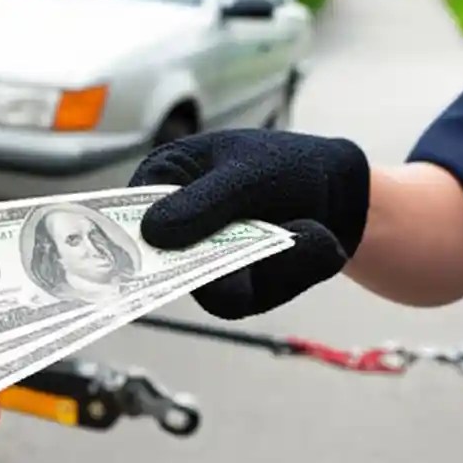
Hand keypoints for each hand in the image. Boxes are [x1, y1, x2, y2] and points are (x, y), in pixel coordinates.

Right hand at [130, 128, 369, 318]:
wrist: (336, 189)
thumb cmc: (283, 164)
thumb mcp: (247, 171)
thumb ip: (204, 202)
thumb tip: (152, 232)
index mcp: (162, 183)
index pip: (125, 219)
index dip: (130, 241)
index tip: (156, 250)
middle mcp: (176, 233)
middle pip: (171, 272)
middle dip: (227, 264)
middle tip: (273, 242)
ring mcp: (207, 266)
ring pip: (222, 294)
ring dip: (275, 264)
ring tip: (309, 228)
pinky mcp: (241, 290)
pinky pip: (260, 297)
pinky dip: (295, 269)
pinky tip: (314, 236)